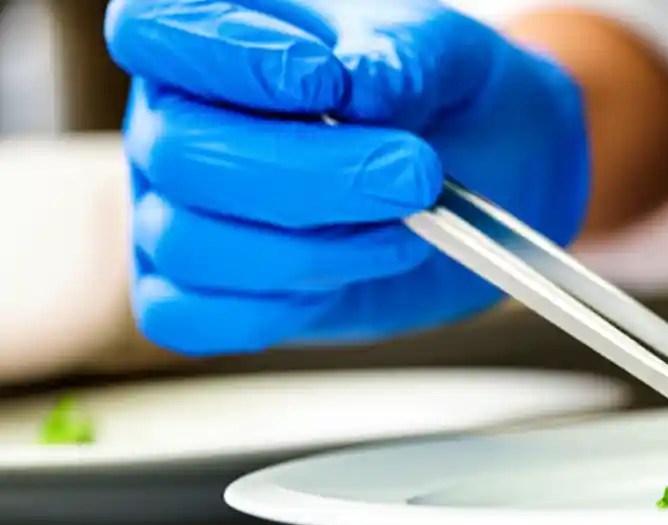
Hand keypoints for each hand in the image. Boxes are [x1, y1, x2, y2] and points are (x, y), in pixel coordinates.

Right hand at [105, 0, 588, 353]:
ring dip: (314, 251)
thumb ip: (403, 57)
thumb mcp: (441, 51)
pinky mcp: (196, 296)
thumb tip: (362, 86)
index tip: (326, 82)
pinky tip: (356, 274)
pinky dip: (280, 309)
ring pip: (191, 245)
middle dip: (309, 176)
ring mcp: (171, 212)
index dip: (227, 56)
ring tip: (408, 229)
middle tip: (413, 175)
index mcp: (203, 32)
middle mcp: (171, 121)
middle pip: (182, 155)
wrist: (482, 173)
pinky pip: (191, 319)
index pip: (152, 30)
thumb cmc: (438, 92)